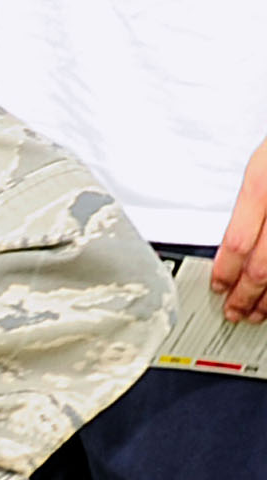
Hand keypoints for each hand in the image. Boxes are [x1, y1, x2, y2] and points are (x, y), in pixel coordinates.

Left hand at [216, 129, 266, 325]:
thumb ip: (252, 207)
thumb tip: (233, 249)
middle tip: (235, 310)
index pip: (236, 243)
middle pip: (262, 266)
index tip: (218, 286)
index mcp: (263, 184)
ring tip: (259, 311)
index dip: (224, 273)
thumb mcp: (262, 168)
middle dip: (245, 295)